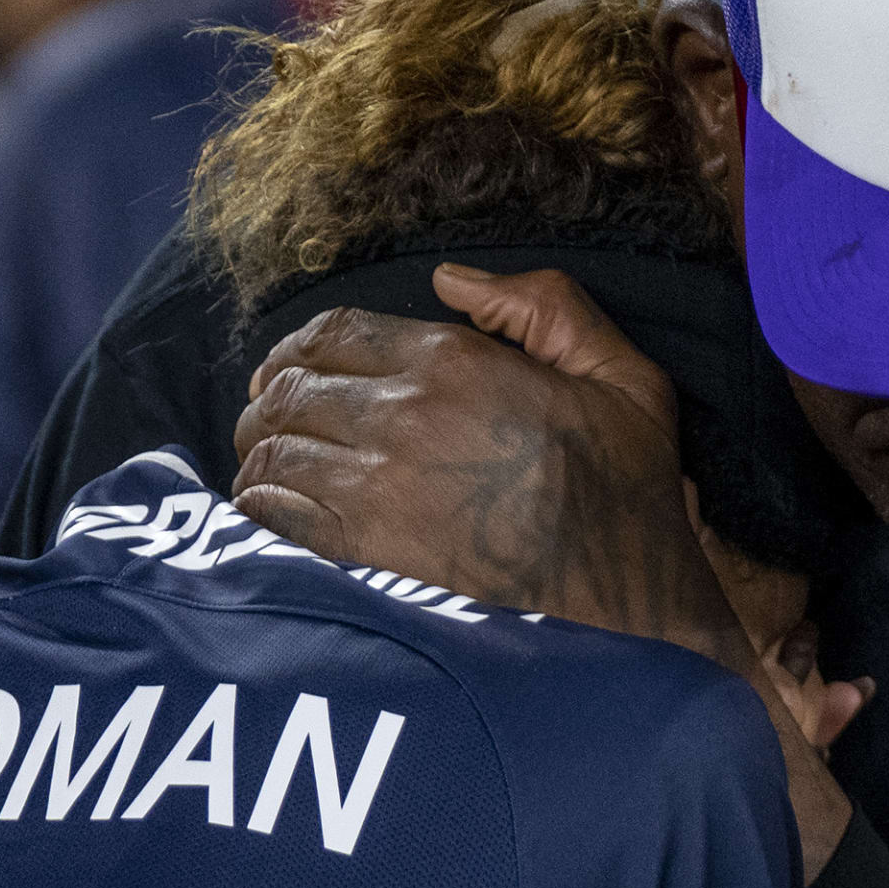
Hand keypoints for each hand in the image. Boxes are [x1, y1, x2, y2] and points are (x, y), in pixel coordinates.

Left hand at [235, 265, 740, 667]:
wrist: (627, 607)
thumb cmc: (628, 498)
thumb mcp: (624, 378)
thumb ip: (547, 308)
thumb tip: (452, 280)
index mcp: (454, 362)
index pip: (333, 332)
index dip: (297, 346)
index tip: (288, 365)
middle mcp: (402, 416)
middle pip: (290, 389)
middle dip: (271, 399)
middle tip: (271, 418)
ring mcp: (374, 488)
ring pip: (273, 451)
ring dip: (260, 454)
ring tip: (268, 466)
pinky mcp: (360, 553)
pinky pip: (275, 515)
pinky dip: (261, 507)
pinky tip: (272, 512)